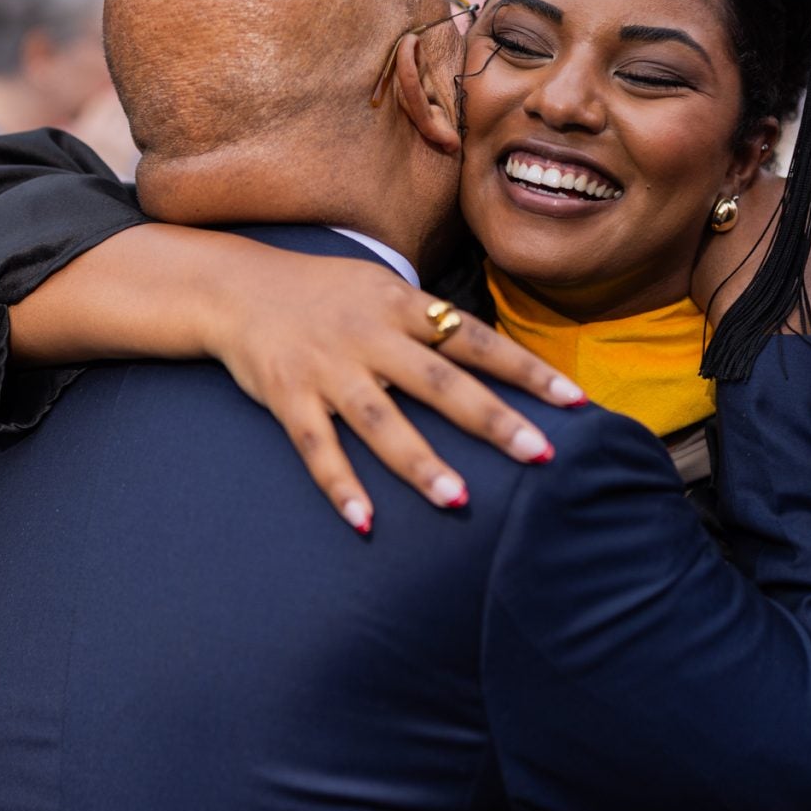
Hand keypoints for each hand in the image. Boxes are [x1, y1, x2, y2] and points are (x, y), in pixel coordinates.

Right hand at [200, 251, 585, 533]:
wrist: (235, 287)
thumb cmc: (324, 293)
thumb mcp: (382, 288)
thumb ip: (430, 321)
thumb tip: (491, 356)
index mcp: (402, 305)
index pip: (477, 339)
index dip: (528, 370)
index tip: (575, 402)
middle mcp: (371, 335)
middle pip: (441, 381)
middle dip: (492, 420)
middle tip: (540, 455)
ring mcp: (328, 368)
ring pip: (381, 420)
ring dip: (419, 462)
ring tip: (458, 500)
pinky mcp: (288, 396)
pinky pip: (316, 447)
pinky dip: (340, 485)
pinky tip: (364, 523)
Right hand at [692, 170, 810, 334]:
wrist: (769, 323)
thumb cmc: (727, 290)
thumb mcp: (702, 247)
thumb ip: (715, 222)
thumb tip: (720, 216)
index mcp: (751, 183)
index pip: (752, 181)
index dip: (750, 205)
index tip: (748, 225)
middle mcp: (788, 184)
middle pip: (785, 196)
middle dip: (779, 217)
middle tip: (772, 250)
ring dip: (804, 230)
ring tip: (797, 264)